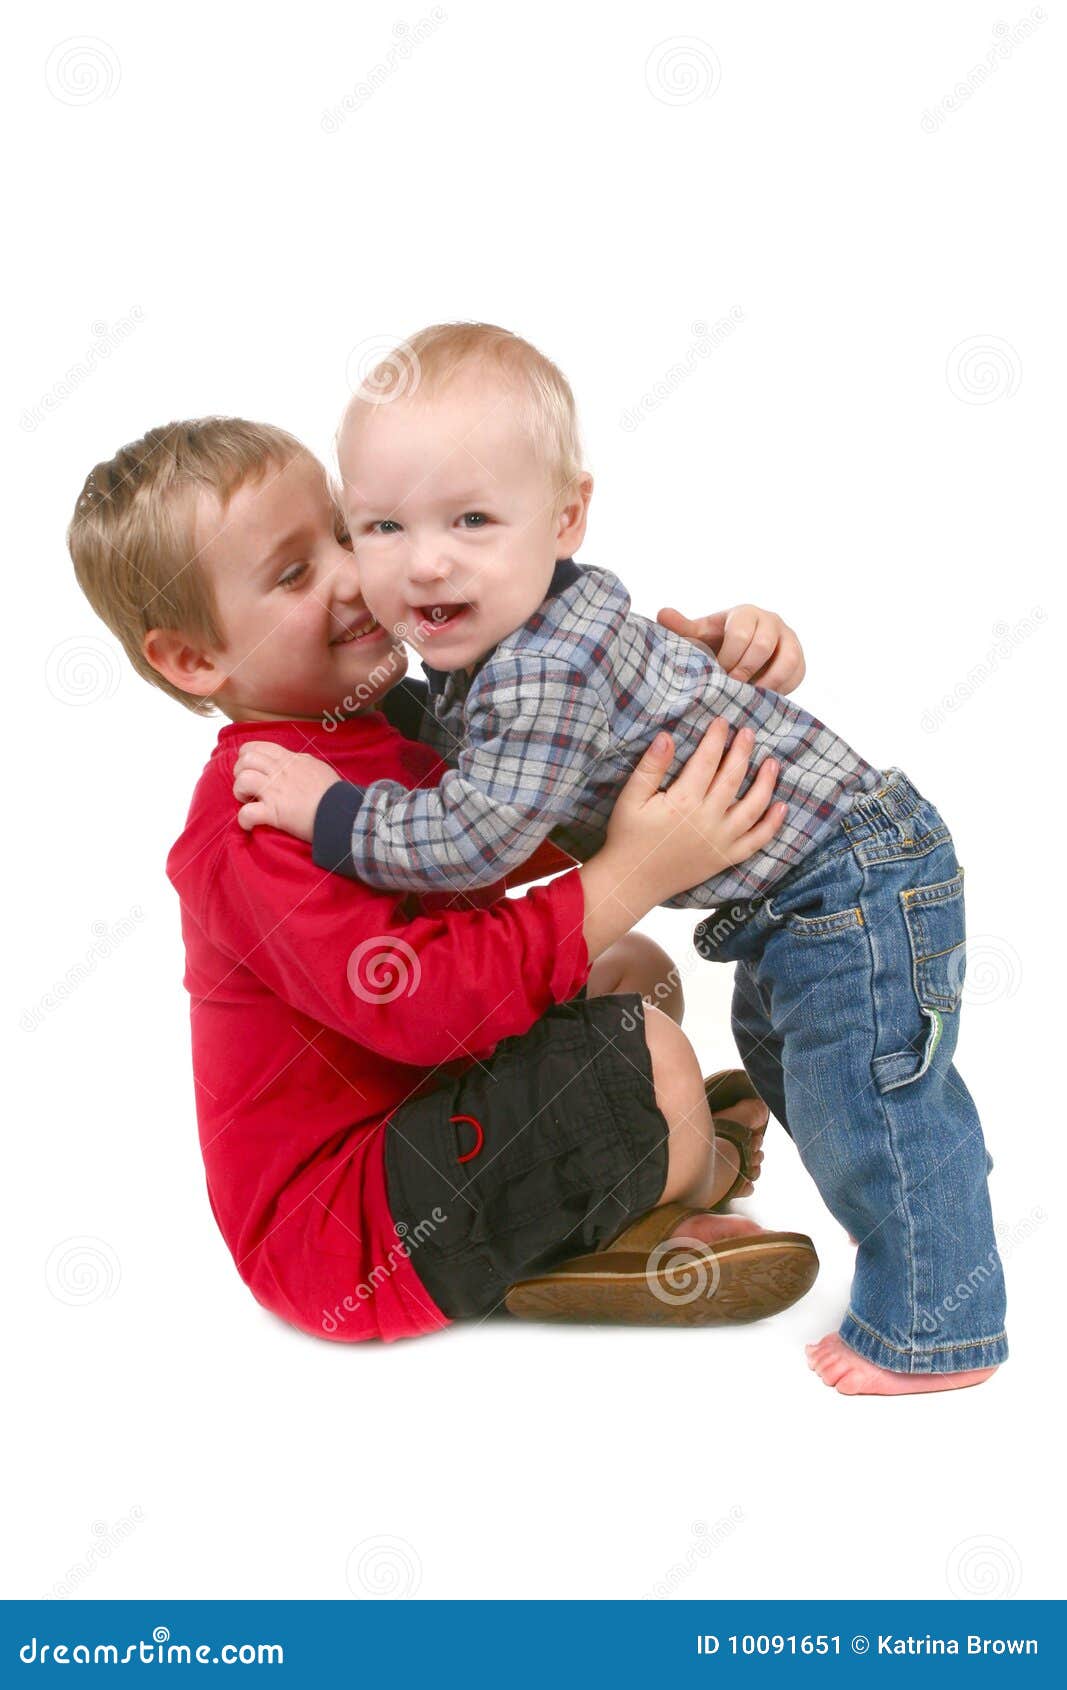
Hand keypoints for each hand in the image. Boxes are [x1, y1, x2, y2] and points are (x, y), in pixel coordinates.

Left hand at [232, 742, 340, 839]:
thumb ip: (302, 763)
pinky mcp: (274, 813)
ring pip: (242, 780)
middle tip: (248, 787)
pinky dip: (244, 820)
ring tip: (248, 801)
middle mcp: (280, 772)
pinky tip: (250, 824)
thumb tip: (296, 761)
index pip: (258, 747)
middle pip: (245, 760)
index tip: (250, 768)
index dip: (246, 756)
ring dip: (240, 792)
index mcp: (290, 760)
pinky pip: (246, 813)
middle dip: (240, 772)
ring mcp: (276, 791)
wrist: (342, 813)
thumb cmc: (334, 793)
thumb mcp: (318, 768)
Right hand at [603, 720, 784, 905]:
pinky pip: (757, 841)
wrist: (632, 881)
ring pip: (753, 807)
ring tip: (772, 762)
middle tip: (749, 732)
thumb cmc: (628, 837)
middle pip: (733, 778)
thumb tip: (667, 737)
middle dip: (743, 752)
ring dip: (765, 783)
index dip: (716, 738)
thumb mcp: (630, 799)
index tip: (722, 721)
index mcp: (683, 802)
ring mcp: (720, 841)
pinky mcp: (726, 858)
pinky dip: (772, 824)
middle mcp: (707, 820)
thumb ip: (650, 767)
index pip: (706, 761)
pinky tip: (781, 807)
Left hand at [656, 603, 805, 692]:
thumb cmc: (718, 643)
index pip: (739, 632)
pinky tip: (763, 699)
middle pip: (763, 645)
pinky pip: (797, 674)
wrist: (744, 651)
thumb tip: (661, 614)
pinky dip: (782, 689)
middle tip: (730, 687)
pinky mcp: (800, 659)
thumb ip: (683, 628)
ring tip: (749, 697)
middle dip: (745, 670)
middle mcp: (771, 621)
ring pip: (787, 659)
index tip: (717, 673)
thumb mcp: (701, 635)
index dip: (727, 656)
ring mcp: (789, 639)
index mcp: (745, 613)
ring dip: (767, 683)